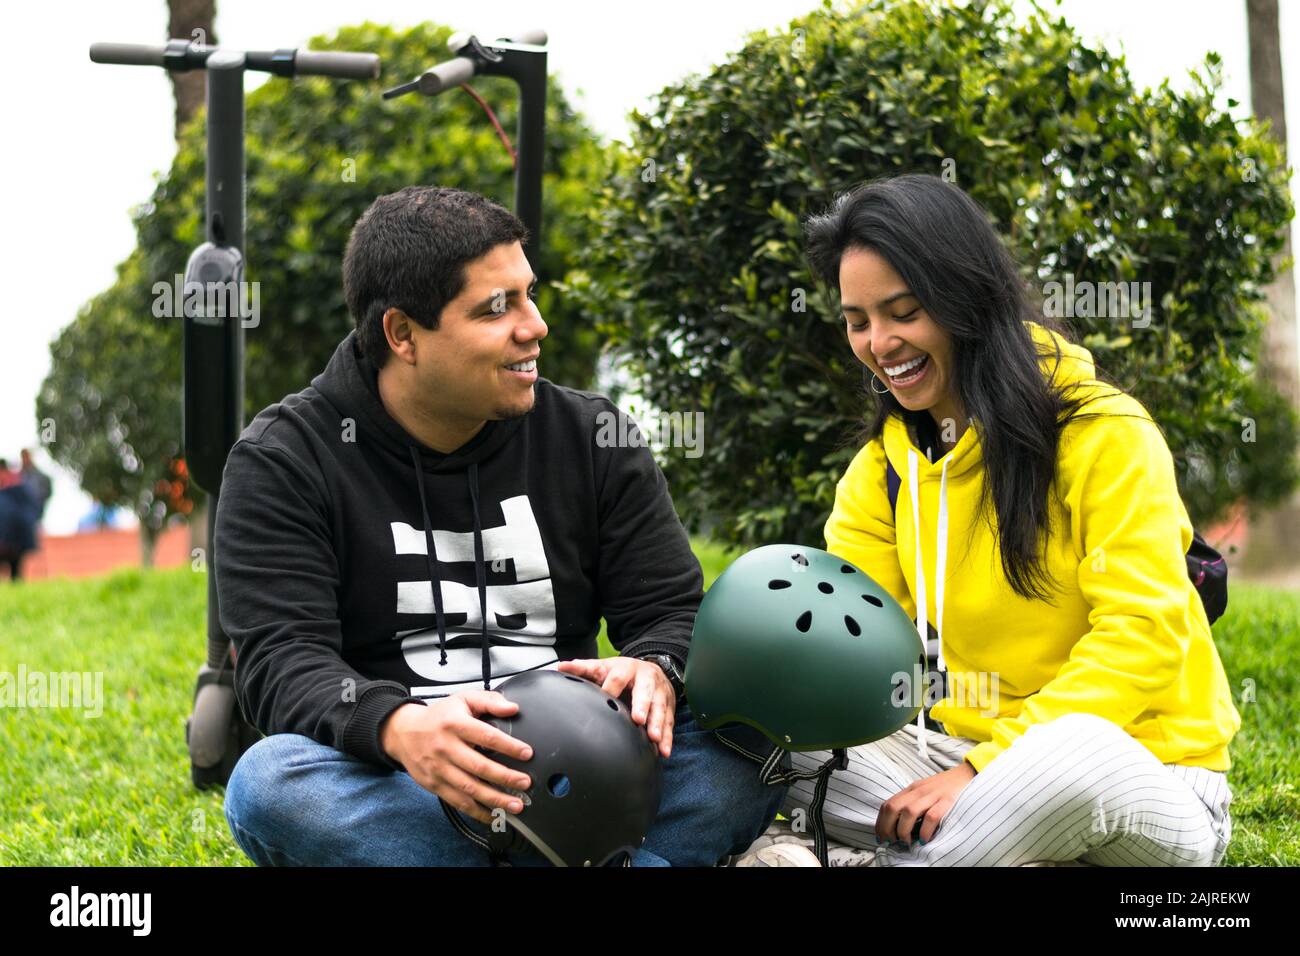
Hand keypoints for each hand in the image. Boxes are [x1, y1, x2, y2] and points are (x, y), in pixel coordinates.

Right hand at [379, 693, 533, 825]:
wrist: (403, 732)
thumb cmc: (439, 716)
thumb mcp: (462, 699)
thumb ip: (489, 701)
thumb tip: (512, 708)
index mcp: (455, 724)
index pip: (486, 736)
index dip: (508, 746)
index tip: (527, 753)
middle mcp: (446, 748)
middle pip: (478, 766)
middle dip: (505, 777)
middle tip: (525, 783)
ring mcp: (439, 769)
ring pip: (469, 788)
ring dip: (494, 799)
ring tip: (515, 805)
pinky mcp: (434, 784)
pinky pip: (457, 802)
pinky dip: (477, 811)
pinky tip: (493, 815)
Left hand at [556, 657, 675, 757]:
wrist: (654, 667)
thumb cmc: (624, 672)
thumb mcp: (605, 666)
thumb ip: (584, 667)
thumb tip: (561, 666)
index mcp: (627, 669)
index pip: (619, 677)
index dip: (613, 687)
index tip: (609, 696)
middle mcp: (646, 679)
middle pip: (645, 692)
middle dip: (643, 705)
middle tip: (639, 719)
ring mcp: (660, 693)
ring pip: (660, 708)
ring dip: (658, 724)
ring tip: (654, 738)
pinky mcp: (669, 706)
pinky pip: (670, 722)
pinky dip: (668, 737)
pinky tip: (664, 750)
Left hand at [875, 762, 976, 846]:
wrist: (968, 773)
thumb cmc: (946, 788)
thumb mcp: (924, 792)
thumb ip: (913, 803)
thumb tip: (898, 825)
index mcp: (911, 789)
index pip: (888, 804)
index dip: (880, 822)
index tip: (880, 837)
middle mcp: (919, 791)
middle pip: (893, 808)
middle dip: (887, 827)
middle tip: (891, 841)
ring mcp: (933, 795)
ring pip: (909, 812)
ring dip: (903, 830)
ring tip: (907, 842)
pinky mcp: (948, 801)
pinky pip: (932, 817)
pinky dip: (925, 831)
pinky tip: (924, 840)